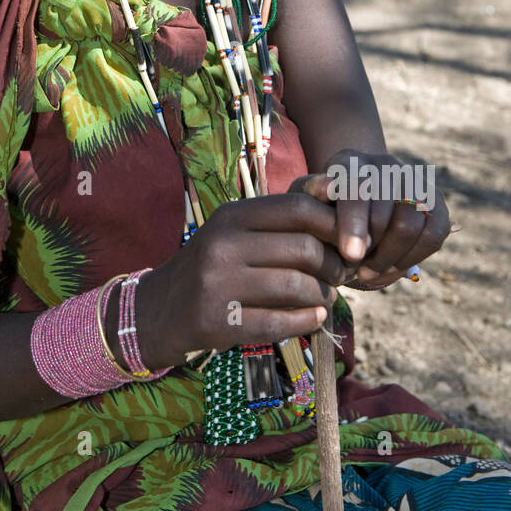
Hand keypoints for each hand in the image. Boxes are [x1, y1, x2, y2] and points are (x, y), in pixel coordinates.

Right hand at [137, 192, 350, 368]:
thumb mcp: (238, 229)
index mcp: (231, 215)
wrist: (161, 308)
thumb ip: (284, 213)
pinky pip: (280, 322)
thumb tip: (336, 188)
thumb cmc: (215, 264)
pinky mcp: (219, 322)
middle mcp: (222, 244)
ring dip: (324, 295)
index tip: (349, 241)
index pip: (297, 207)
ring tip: (327, 297)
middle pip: (304, 249)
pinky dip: (307, 321)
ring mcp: (218, 284)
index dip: (334, 223)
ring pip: (297, 287)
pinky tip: (314, 318)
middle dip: (335, 265)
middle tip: (341, 275)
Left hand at [288, 148, 450, 289]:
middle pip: (385, 212)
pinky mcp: (436, 203)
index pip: (357, 189)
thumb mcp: (307, 200)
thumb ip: (311, 194)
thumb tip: (329, 188)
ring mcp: (414, 182)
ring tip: (368, 272)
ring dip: (389, 258)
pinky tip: (391, 268)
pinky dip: (414, 257)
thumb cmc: (323, 209)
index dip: (354, 223)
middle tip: (354, 270)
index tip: (351, 254)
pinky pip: (434, 234)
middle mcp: (386, 165)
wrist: (351, 206)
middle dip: (370, 250)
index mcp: (351, 161)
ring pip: (410, 225)